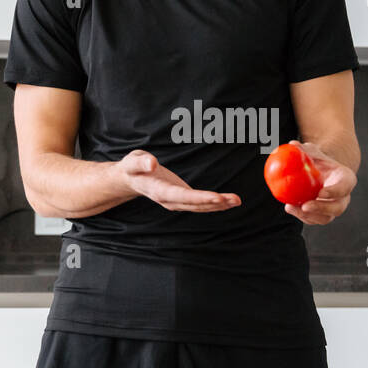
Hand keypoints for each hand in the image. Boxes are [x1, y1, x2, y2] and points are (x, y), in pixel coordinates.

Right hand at [117, 150, 240, 211]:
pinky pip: (200, 204)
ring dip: (219, 205)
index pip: (181, 196)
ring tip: (236, 200)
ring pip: (200, 207)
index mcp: (158, 191)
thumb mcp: (133, 160)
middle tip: (235, 199)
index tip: (216, 197)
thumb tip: (152, 163)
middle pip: (195, 204)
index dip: (199, 198)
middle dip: (215, 203)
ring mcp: (176, 202)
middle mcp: (169, 200)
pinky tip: (228, 201)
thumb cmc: (132, 167)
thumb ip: (141, 162)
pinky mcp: (182, 199)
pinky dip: (215, 203)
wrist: (130, 179)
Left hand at [281, 140, 355, 225]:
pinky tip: (289, 207)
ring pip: (325, 218)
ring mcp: (333, 208)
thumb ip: (304, 149)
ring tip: (291, 207)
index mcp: (346, 180)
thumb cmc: (317, 160)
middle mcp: (343, 197)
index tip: (320, 192)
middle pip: (337, 207)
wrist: (319, 173)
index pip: (344, 187)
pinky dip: (301, 216)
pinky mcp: (322, 215)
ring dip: (308, 216)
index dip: (335, 192)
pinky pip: (313, 219)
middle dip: (322, 209)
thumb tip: (292, 145)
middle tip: (305, 206)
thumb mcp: (313, 152)